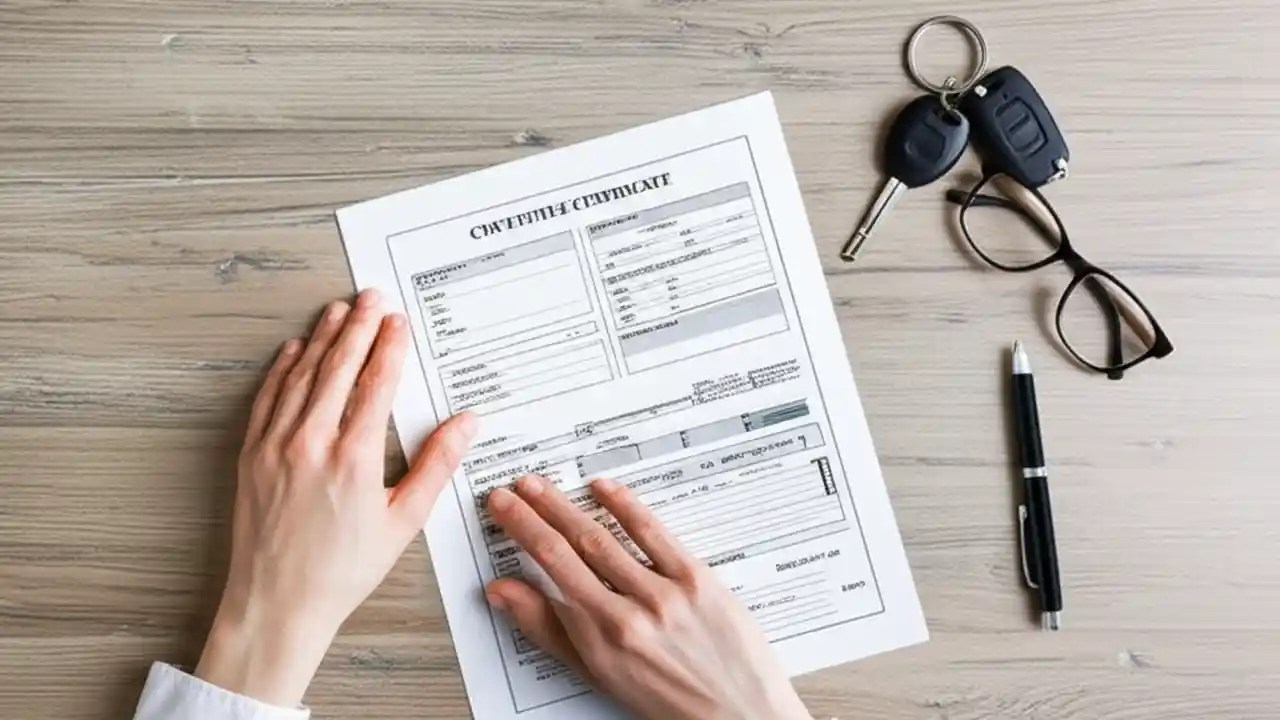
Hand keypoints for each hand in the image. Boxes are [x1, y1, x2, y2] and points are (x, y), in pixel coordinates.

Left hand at [196, 289, 476, 706]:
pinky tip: (295, 350)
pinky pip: (268, 397)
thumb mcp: (403, 522)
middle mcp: (311, 442)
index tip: (398, 322)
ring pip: (301, 375)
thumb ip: (435, 466)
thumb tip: (466, 424)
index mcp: (354, 457)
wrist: (277, 602)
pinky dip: (283, 369)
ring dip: (321, 338)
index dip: (389, 346)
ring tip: (338, 311)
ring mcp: (275, 445)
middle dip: (358, 327)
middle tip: (371, 298)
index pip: (376, 383)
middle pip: (338, 367)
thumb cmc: (343, 569)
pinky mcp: (251, 454)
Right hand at [484, 475, 810, 719]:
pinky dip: (625, 507)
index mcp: (600, 641)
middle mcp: (628, 616)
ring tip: (542, 486)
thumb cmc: (670, 701)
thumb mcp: (598, 675)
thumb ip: (548, 629)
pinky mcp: (698, 580)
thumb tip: (503, 592)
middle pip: (569, 550)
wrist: (740, 715)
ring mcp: (665, 595)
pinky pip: (654, 533)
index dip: (521, 534)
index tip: (504, 509)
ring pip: (603, 539)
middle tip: (511, 490)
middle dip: (533, 514)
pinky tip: (603, 489)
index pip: (548, 572)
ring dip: (566, 506)